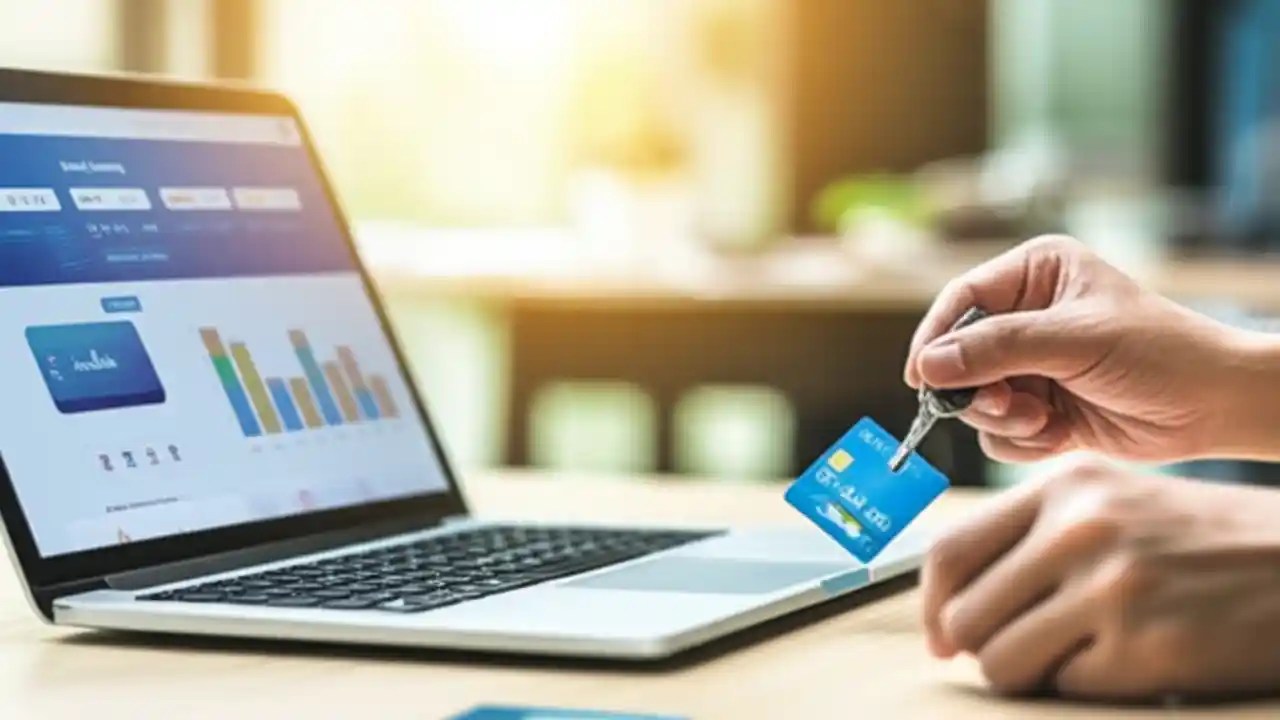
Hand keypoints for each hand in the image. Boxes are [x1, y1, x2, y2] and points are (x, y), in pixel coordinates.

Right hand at [905, 235, 1279, 463]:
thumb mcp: (1074, 340)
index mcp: (1034, 274)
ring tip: (1045, 420)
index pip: (961, 300)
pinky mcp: (1041, 407)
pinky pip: (999, 430)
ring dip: (1004, 418)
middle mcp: (1026, 315)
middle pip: (959, 355)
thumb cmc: (1159, 353)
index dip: (936, 338)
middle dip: (979, 389)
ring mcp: (1031, 364)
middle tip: (1008, 405)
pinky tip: (1060, 434)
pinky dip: (1022, 440)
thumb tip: (928, 366)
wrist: (1215, 407)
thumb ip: (997, 349)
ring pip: (974, 399)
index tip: (921, 377)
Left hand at [923, 459, 1279, 699]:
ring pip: (1002, 663)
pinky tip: (1128, 664)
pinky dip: (1084, 689)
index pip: (950, 550)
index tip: (941, 638)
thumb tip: (947, 613)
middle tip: (1029, 653)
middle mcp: (1081, 527)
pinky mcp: (1149, 646)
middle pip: (966, 616)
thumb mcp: (1114, 506)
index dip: (933, 606)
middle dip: (987, 648)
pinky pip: (1065, 690)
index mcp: (1065, 486)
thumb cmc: (1200, 543)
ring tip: (1077, 657)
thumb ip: (1032, 540)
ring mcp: (1114, 585)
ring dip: (1029, 675)